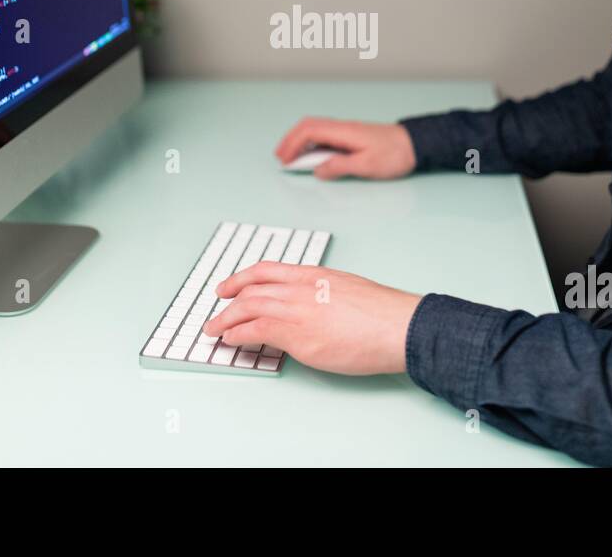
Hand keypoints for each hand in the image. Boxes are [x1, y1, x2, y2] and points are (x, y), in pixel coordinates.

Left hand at [203, 262, 423, 374]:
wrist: (396, 325)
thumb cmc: (381, 313)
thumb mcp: (346, 289)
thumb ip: (321, 294)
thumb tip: (310, 308)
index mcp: (313, 274)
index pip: (267, 270)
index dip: (242, 277)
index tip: (230, 285)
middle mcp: (300, 287)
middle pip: (251, 289)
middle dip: (228, 301)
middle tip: (216, 311)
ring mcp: (296, 309)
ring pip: (247, 307)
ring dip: (226, 319)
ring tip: (215, 330)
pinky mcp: (296, 334)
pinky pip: (255, 330)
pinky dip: (237, 334)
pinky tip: (232, 340)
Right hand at [274, 117, 416, 179]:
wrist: (415, 144)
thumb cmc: (395, 154)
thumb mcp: (366, 165)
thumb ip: (339, 167)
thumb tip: (318, 170)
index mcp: (344, 131)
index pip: (309, 131)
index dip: (292, 144)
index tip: (284, 159)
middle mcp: (343, 127)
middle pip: (308, 126)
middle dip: (290, 140)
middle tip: (280, 156)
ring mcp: (347, 131)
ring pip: (316, 130)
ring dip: (300, 141)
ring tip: (291, 157)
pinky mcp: (352, 137)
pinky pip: (326, 136)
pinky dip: (313, 144)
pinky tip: (312, 155)